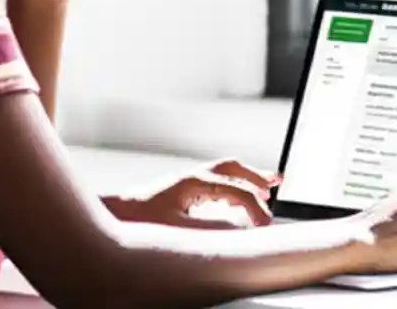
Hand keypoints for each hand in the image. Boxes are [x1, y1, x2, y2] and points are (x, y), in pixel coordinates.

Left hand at [105, 160, 281, 229]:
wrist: (121, 214)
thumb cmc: (144, 220)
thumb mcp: (179, 228)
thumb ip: (211, 227)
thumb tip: (239, 227)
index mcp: (196, 182)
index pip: (236, 190)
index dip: (254, 208)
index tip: (264, 225)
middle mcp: (195, 176)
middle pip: (234, 168)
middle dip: (257, 178)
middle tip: (275, 190)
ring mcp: (192, 179)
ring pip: (228, 170)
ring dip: (250, 175)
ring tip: (272, 181)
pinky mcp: (188, 187)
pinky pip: (220, 178)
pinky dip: (237, 182)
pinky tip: (242, 193)